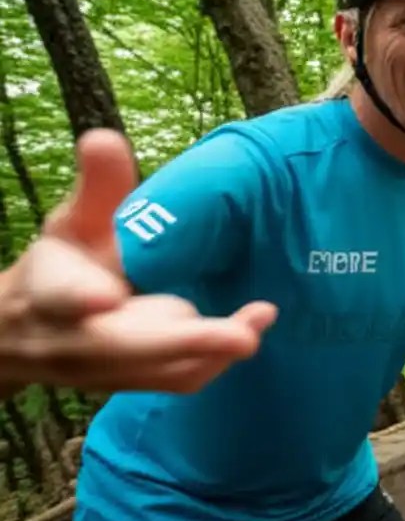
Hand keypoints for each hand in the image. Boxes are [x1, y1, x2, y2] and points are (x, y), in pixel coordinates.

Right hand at [0, 129, 276, 394]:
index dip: (80, 297)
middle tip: (241, 336)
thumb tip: (103, 139)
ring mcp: (106, 369)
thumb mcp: (73, 222)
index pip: (61, 295)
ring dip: (212, 350)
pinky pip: (178, 378)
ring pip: (160, 369)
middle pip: (125, 347)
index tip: (105, 295)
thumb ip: (96, 187)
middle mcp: (75, 339)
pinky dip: (215, 358)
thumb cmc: (63, 265)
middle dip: (182, 342)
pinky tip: (251, 328)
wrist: (29, 334)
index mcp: (50, 291)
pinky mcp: (134, 381)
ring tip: (259, 318)